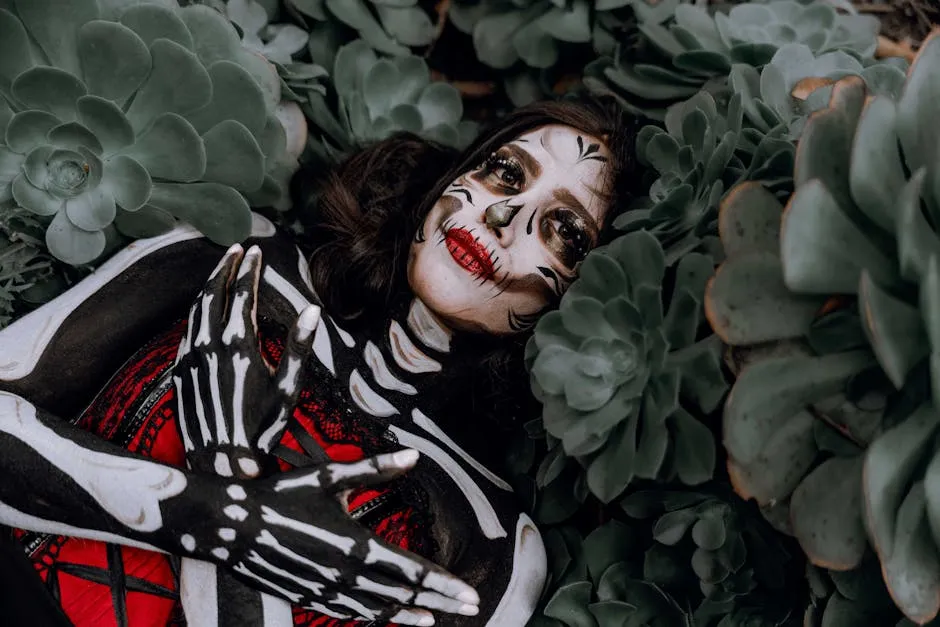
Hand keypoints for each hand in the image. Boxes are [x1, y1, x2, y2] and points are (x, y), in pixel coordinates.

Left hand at [172, 244, 311, 477]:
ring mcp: (191, 358)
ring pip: (196, 310)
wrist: (220, 463)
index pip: (242, 294)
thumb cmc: (261, 430)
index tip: (256, 251)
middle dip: (225, 267)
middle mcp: (209, 346)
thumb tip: (312, 310)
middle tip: (236, 249)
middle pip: (213, 293)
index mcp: (238, 346)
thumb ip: (299, 347)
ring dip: (209, 285)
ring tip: (220, 270)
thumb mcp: (288, 389)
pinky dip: (197, 311)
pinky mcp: (181, 372)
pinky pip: (186, 331)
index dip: (249, 270)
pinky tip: (203, 311)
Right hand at [187, 447, 479, 624]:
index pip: (413, 570)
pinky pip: (350, 614)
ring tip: (433, 619)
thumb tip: (414, 456)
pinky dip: (374, 617)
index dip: (444, 583)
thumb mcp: (330, 477)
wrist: (228, 525)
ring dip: (408, 615)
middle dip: (439, 601)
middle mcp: (346, 574)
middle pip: (403, 594)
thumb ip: (375, 469)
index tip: (469, 592)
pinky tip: (385, 616)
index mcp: (357, 544)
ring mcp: (327, 591)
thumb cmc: (280, 496)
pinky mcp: (309, 598)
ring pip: (378, 610)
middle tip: (470, 607)